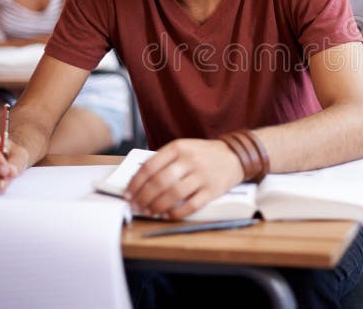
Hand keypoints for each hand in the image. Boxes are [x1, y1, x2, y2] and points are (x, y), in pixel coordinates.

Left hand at [125, 139, 243, 219]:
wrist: (234, 155)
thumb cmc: (203, 154)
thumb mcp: (183, 148)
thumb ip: (164, 161)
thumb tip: (139, 182)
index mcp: (178, 147)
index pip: (150, 167)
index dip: (135, 183)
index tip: (127, 194)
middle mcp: (189, 160)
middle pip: (159, 182)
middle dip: (143, 198)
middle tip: (136, 206)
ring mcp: (202, 175)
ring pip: (173, 195)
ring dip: (157, 206)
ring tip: (149, 212)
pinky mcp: (212, 190)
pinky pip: (191, 205)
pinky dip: (176, 213)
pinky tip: (167, 215)